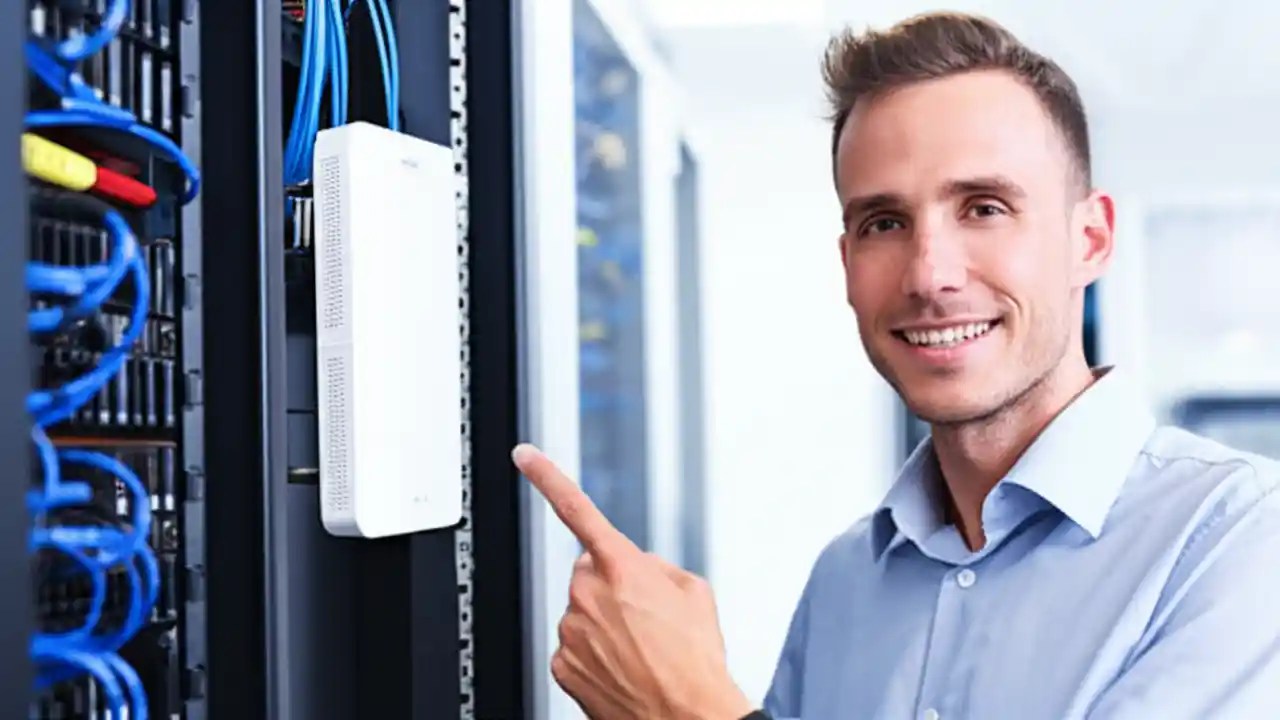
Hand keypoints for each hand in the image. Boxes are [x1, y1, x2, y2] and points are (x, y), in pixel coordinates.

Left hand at [513, 444, 753, 719]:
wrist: (685, 717)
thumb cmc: (695, 662)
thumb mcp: (696, 593)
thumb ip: (659, 566)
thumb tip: (641, 568)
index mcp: (622, 566)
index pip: (577, 509)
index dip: (546, 477)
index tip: (524, 456)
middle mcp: (588, 594)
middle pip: (589, 571)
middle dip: (611, 583)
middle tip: (644, 614)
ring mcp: (571, 631)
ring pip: (582, 612)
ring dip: (605, 623)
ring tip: (641, 649)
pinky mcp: (561, 664)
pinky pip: (574, 646)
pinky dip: (595, 654)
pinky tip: (623, 667)